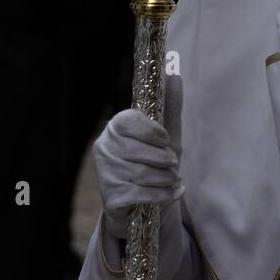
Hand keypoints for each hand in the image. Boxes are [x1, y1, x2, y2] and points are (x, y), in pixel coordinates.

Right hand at [93, 106, 182, 239]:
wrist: (137, 203)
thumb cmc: (151, 162)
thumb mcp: (164, 136)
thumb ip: (169, 108)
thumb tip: (175, 77)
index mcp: (115, 127)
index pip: (130, 121)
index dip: (154, 132)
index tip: (166, 139)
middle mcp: (104, 148)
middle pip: (139, 151)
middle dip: (165, 159)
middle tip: (173, 163)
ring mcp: (105, 173)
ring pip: (143, 174)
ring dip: (167, 178)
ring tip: (174, 178)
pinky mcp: (112, 196)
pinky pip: (143, 194)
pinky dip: (164, 194)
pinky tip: (174, 192)